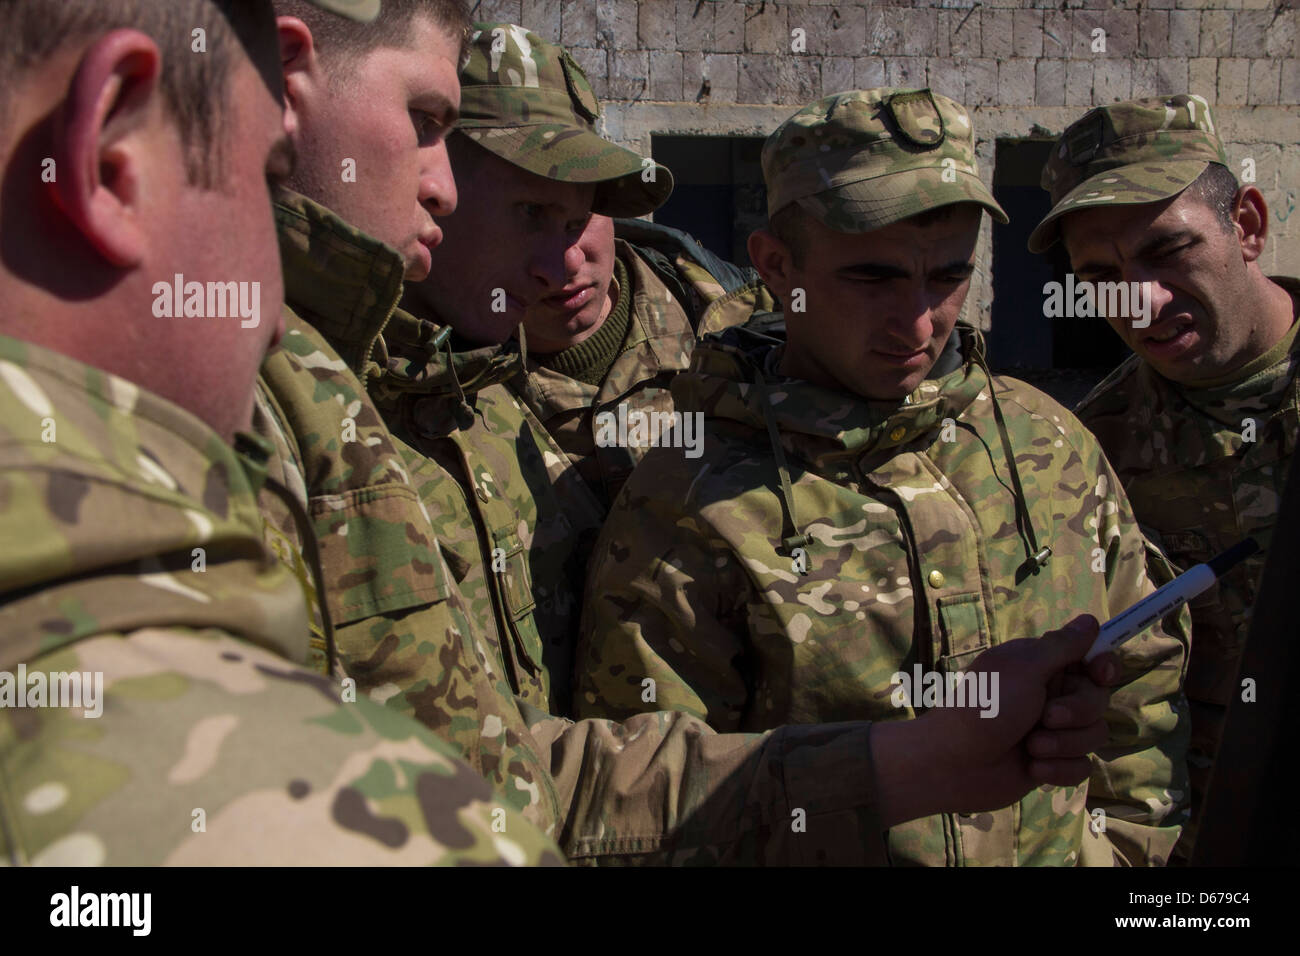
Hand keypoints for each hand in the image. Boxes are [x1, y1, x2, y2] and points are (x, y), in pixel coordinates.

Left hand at [871, 615, 1117, 826]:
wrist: (954, 762)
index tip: (1100, 674)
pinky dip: (1059, 770)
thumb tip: (1091, 619)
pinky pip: (1081, 767)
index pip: (1092, 659)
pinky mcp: (1052, 763)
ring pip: (1094, 735)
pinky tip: (1032, 768)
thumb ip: (1060, 646)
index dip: (1104, 666)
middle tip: (1045, 717)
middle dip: (1076, 712)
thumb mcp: (1023, 668)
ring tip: (1031, 747)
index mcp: (1042, 666)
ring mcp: (1053, 731)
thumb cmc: (984, 706)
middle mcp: (1050, 695)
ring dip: (1063, 743)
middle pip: (1098, 699)